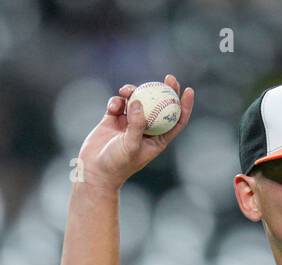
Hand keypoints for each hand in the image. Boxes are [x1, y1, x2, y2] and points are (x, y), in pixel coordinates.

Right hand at [76, 75, 194, 191]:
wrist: (94, 170)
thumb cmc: (116, 164)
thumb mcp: (130, 146)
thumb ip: (136, 125)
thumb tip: (139, 101)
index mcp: (157, 139)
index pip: (176, 120)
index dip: (184, 105)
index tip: (188, 89)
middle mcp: (146, 130)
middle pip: (160, 105)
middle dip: (165, 90)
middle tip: (169, 77)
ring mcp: (130, 123)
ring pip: (138, 101)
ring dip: (134, 92)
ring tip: (126, 91)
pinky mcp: (114, 119)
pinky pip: (119, 103)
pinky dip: (117, 101)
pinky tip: (113, 107)